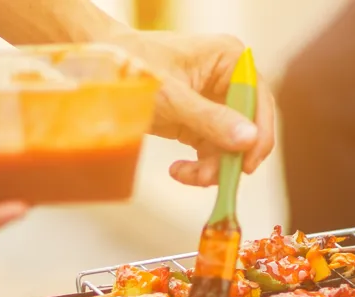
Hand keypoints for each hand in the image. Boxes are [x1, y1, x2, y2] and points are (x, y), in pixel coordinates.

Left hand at [117, 31, 275, 185]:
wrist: (95, 69)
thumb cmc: (130, 67)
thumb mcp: (172, 97)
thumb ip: (211, 119)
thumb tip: (249, 140)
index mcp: (229, 60)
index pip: (258, 100)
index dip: (259, 134)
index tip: (247, 164)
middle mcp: (226, 79)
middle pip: (246, 126)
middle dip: (229, 156)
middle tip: (211, 178)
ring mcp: (212, 102)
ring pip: (229, 145)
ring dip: (212, 167)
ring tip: (185, 175)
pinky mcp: (197, 121)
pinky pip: (210, 151)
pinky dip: (198, 167)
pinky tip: (179, 171)